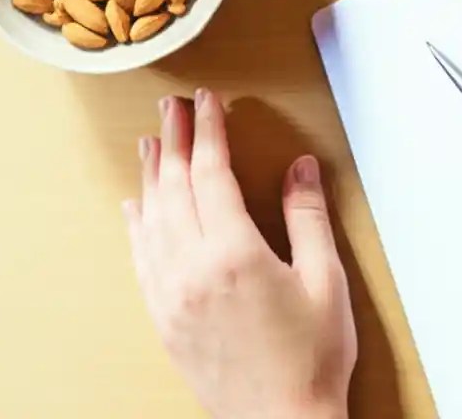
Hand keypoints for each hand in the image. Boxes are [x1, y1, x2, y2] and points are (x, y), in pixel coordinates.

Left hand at [122, 89, 355, 418]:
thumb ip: (309, 218)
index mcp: (235, 255)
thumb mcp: (325, 281)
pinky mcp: (164, 320)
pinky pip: (141, 260)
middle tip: (173, 108)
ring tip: (152, 143)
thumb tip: (300, 168)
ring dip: (151, 177)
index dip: (208, 133)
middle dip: (175, 142)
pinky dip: (136, 226)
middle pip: (175, 189)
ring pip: (152, 220)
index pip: (212, 175)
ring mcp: (172, 297)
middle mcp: (193, 271)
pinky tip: (135, 207)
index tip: (206, 103)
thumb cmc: (312, 359)